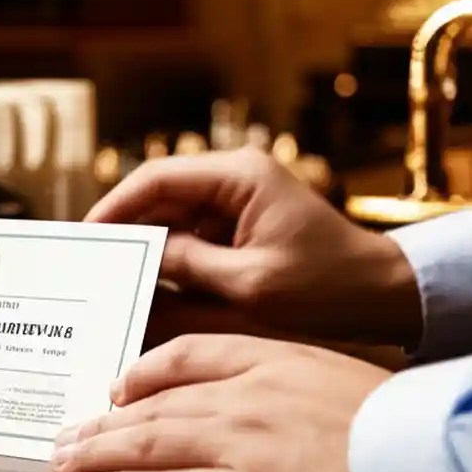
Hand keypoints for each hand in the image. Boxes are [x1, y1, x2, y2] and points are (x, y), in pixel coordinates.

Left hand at [49, 334, 389, 471]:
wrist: (427, 449)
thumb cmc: (389, 415)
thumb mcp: (328, 371)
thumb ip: (275, 373)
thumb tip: (233, 388)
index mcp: (265, 357)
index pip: (183, 355)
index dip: (140, 373)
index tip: (113, 388)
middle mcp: (240, 395)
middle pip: (152, 405)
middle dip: (100, 422)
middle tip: (63, 433)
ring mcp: (239, 443)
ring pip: (148, 443)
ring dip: (97, 453)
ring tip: (62, 460)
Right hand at [86, 148, 420, 346]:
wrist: (384, 295)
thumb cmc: (328, 288)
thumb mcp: (249, 286)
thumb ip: (187, 267)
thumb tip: (137, 258)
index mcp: (239, 177)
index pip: (157, 179)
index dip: (115, 206)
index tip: (86, 236)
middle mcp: (235, 178)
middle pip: (158, 195)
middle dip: (125, 228)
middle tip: (90, 261)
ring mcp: (237, 201)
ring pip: (171, 217)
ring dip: (145, 247)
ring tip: (111, 276)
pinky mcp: (240, 225)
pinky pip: (190, 236)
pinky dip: (169, 259)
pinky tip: (148, 286)